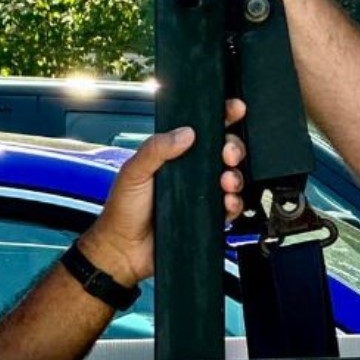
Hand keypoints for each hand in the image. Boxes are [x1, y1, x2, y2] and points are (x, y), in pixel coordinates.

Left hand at [78, 99, 247, 285]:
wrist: (124, 250)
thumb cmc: (123, 211)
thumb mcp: (134, 172)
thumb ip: (156, 149)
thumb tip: (186, 132)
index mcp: (173, 156)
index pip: (201, 131)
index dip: (221, 118)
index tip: (233, 109)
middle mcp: (190, 173)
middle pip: (224, 151)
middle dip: (233, 147)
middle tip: (228, 153)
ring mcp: (201, 195)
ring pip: (232, 177)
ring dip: (236, 175)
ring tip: (227, 180)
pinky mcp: (208, 217)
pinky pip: (230, 207)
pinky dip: (234, 203)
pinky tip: (227, 202)